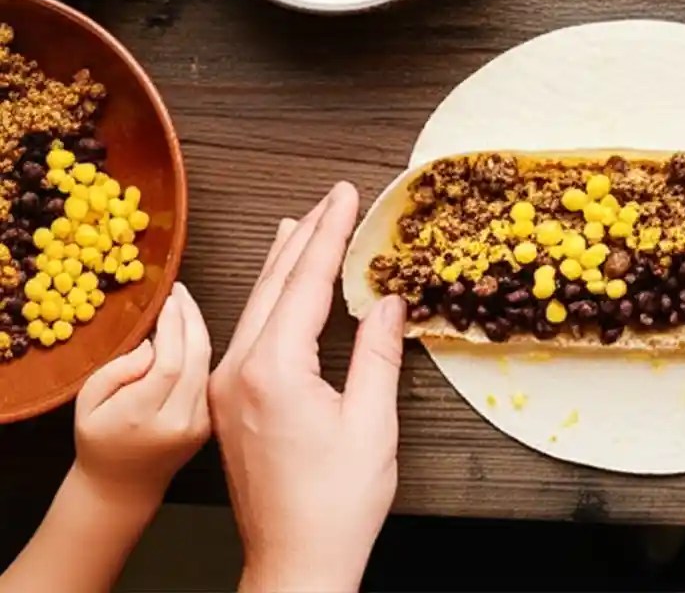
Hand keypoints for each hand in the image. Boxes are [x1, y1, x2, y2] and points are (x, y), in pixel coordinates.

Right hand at [74, 282, 211, 507]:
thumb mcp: (88, 403)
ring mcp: (198, 424)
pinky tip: (189, 334)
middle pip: (196, 360)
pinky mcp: (208, 423)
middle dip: (191, 319)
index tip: (169, 299)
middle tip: (180, 292)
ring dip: (198, 332)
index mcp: (142, 416)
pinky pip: (206, 379)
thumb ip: (117, 370)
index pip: (169, 363)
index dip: (174, 326)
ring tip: (184, 306)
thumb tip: (153, 343)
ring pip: (206, 366)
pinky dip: (200, 353)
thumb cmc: (98, 439)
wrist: (123, 486)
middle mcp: (178, 421)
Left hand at [209, 182, 406, 592]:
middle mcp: (240, 372)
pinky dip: (272, 301)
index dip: (330, 234)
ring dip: (282, 264)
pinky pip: (250, 334)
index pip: (305, 283)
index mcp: (274, 371)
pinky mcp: (231, 405)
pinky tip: (280, 291)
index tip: (346, 196)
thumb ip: (376, 355)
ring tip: (300, 226)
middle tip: (331, 198)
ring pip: (256, 307)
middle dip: (305, 236)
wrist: (295, 561)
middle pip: (273, 286)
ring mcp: (229, 389)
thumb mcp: (372, 424)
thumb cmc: (336, 504)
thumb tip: (387, 303)